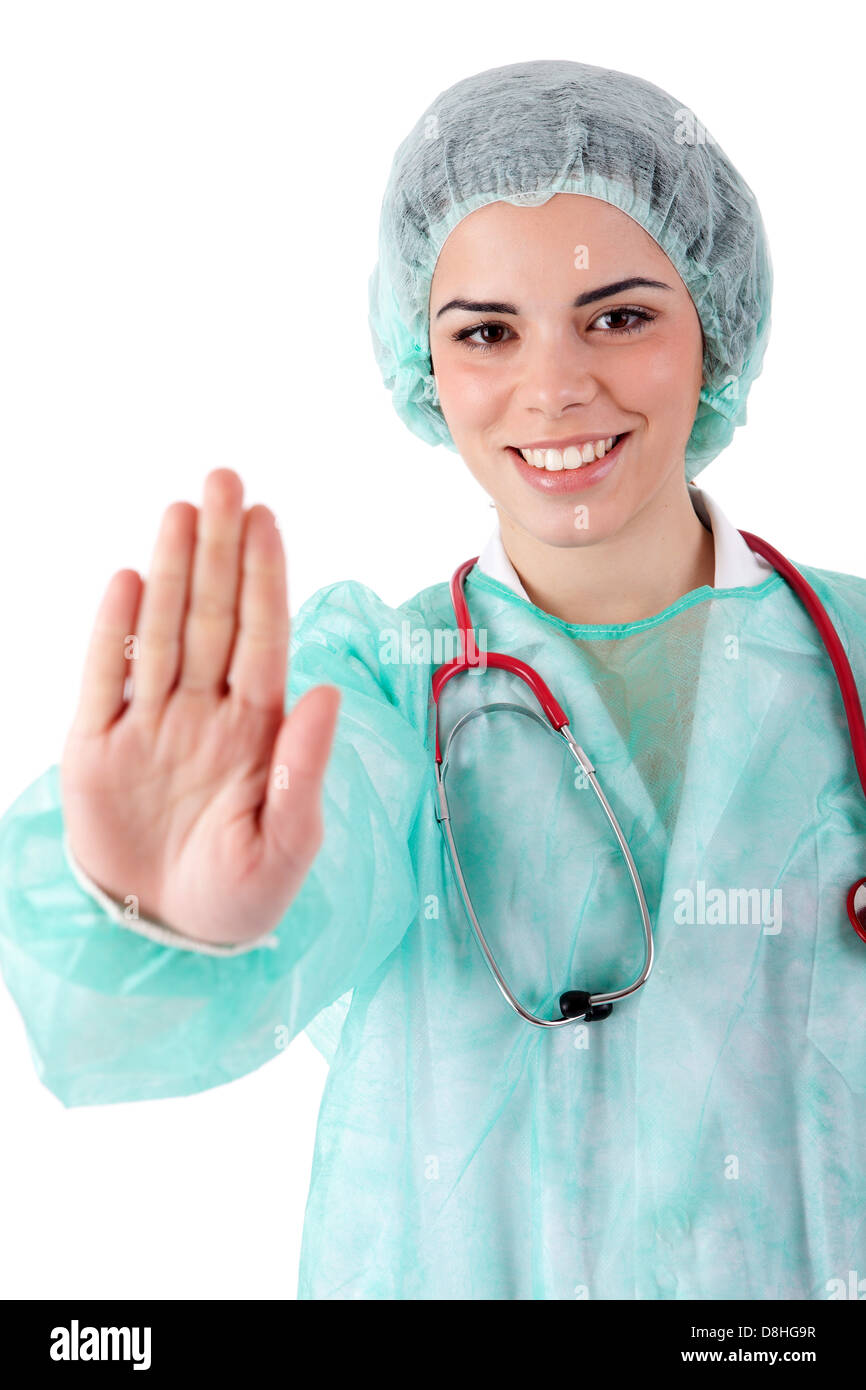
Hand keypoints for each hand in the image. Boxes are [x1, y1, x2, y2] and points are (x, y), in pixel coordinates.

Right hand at [60, 468, 340, 944]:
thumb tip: (324, 689)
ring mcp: (149, 726)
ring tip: (180, 511)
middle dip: (219, 550)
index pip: (262, 638)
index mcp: (257, 730)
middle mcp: (204, 713)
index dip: (265, 579)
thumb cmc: (242, 894)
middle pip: (212, 618)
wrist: (170, 938)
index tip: (267, 519)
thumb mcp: (287, 845)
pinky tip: (126, 583)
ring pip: (161, 634)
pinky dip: (113, 634)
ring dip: (170, 572)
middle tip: (224, 479)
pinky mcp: (96, 750)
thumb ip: (304, 768)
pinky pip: (105, 681)